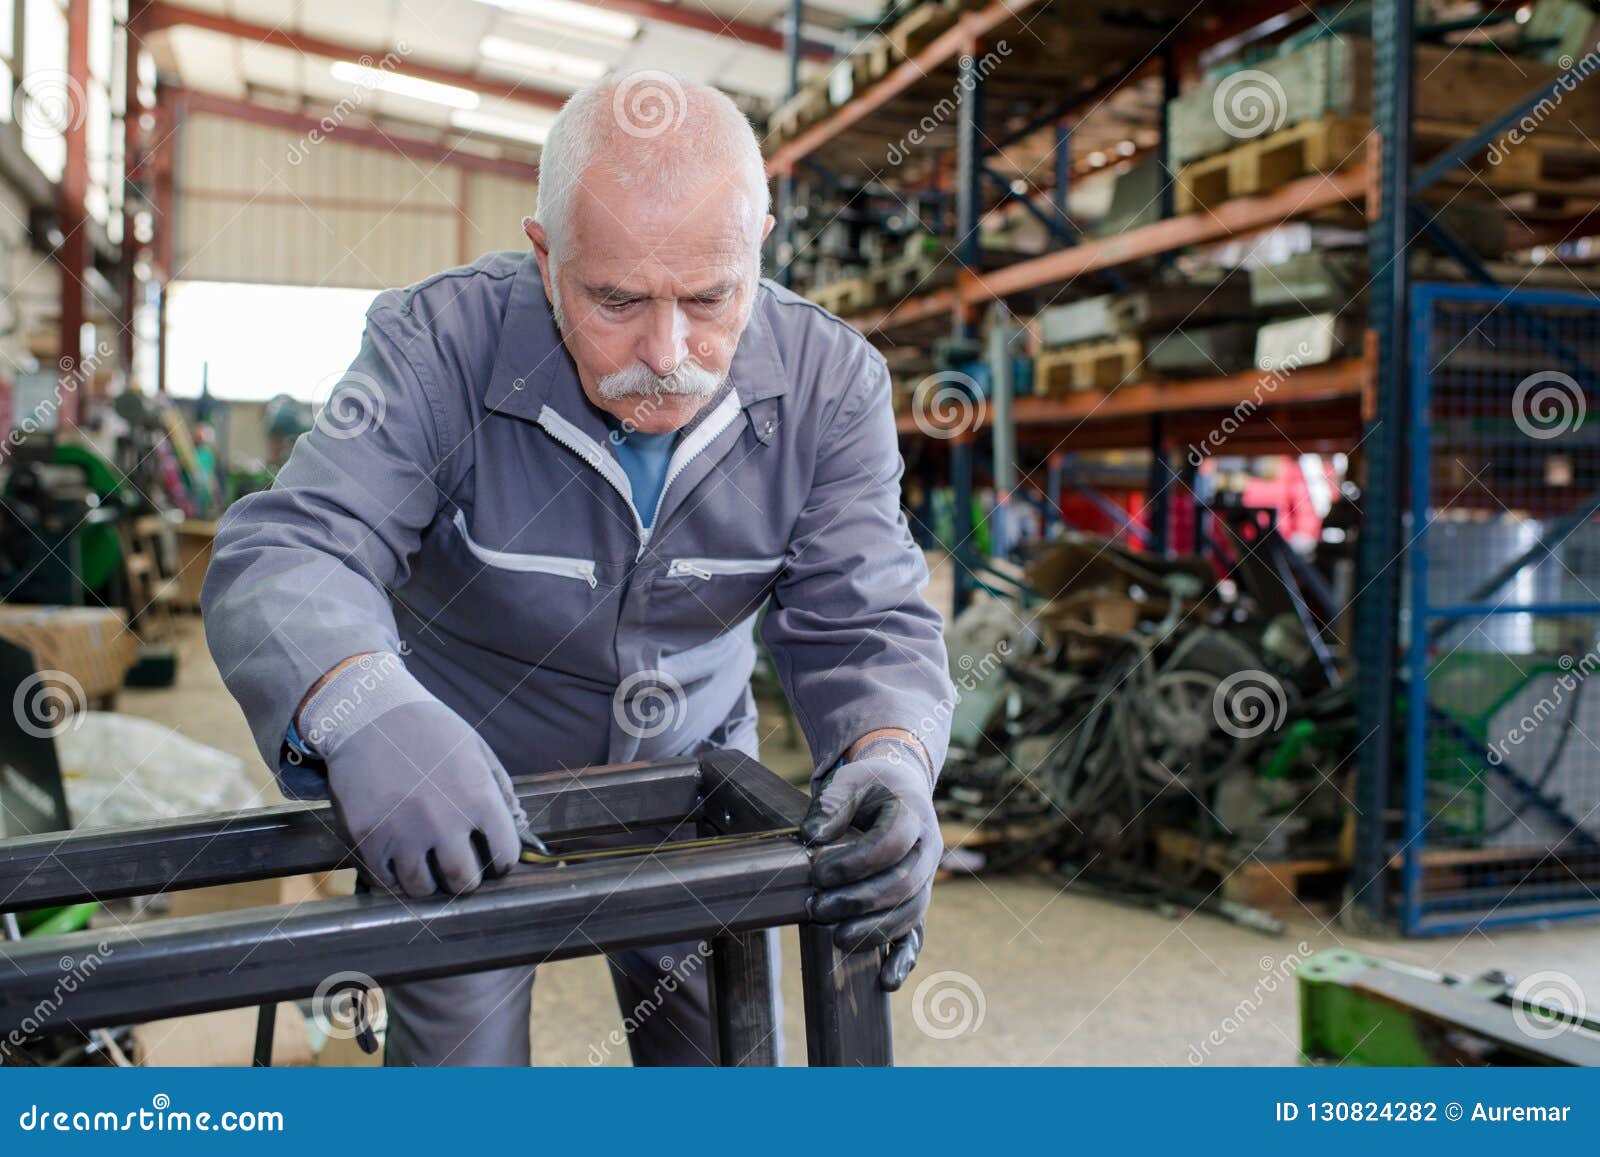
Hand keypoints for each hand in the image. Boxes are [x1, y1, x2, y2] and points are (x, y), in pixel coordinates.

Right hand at [303, 655, 527, 896]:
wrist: (368, 714)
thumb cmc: (428, 728)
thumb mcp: (476, 748)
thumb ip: (498, 787)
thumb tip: (515, 823)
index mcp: (478, 798)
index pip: (504, 855)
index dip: (502, 861)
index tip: (494, 861)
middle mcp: (444, 822)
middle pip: (464, 881)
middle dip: (466, 880)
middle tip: (461, 873)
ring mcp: (403, 834)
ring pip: (423, 889)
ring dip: (430, 884)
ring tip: (429, 871)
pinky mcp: (368, 839)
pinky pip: (385, 881)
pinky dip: (394, 878)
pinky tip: (398, 864)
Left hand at [800, 740, 940, 990]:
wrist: (899, 790)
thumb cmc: (871, 786)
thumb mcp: (850, 780)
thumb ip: (830, 804)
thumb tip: (811, 838)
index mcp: (914, 815)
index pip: (891, 844)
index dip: (854, 862)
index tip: (817, 870)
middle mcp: (928, 850)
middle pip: (902, 884)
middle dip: (857, 901)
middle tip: (816, 908)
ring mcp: (926, 878)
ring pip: (909, 913)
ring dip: (873, 930)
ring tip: (836, 937)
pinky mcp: (917, 899)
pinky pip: (917, 933)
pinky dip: (903, 958)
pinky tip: (886, 980)